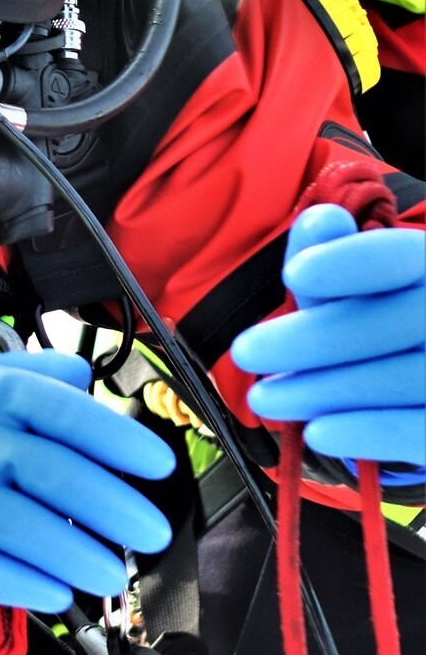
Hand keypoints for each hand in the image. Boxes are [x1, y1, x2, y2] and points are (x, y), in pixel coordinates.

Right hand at [0, 344, 173, 612]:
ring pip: (38, 535)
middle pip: (69, 482)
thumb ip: (24, 373)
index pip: (76, 418)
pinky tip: (55, 594)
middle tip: (153, 532)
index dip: (124, 445)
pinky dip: (27, 585)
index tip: (159, 466)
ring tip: (112, 572)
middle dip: (121, 511)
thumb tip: (83, 380)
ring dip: (85, 559)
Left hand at [231, 205, 425, 474]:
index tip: (293, 275)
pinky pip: (419, 429)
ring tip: (262, 397)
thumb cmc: (359, 323)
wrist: (397, 391)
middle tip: (246, 352)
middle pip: (396, 321)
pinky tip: (315, 432)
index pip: (398, 256)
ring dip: (325, 389)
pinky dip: (368, 433)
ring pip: (405, 377)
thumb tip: (319, 221)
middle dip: (314, 337)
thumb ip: (324, 256)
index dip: (349, 263)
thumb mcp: (337, 289)